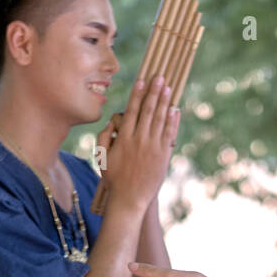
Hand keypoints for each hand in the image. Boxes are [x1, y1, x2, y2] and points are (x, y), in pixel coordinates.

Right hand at [95, 76, 179, 206]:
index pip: (132, 110)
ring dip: (164, 102)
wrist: (129, 200)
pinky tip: (175, 110)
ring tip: (168, 88)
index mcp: (123, 138)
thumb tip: (111, 122)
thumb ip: (104, 137)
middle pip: (148, 110)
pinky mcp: (162, 156)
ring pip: (160, 120)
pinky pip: (169, 135)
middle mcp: (139, 140)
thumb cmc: (113, 180)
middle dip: (154, 92)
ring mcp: (152, 148)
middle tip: (159, 77)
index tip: (142, 80)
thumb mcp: (102, 158)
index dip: (138, 94)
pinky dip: (172, 121)